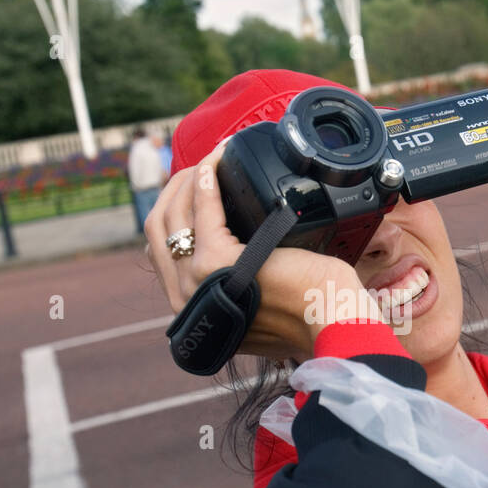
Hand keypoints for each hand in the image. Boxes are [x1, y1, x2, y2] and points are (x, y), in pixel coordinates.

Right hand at [144, 141, 385, 362]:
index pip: (162, 252)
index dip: (171, 215)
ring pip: (172, 216)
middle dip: (173, 193)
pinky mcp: (217, 261)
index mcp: (192, 309)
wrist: (329, 326)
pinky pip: (203, 207)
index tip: (190, 192)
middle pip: (159, 231)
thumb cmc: (308, 314)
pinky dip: (206, 179)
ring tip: (210, 162)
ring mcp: (196, 280)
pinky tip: (217, 161)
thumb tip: (258, 263)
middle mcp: (183, 300)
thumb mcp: (266, 305)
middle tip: (198, 171)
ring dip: (188, 181)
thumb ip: (248, 289)